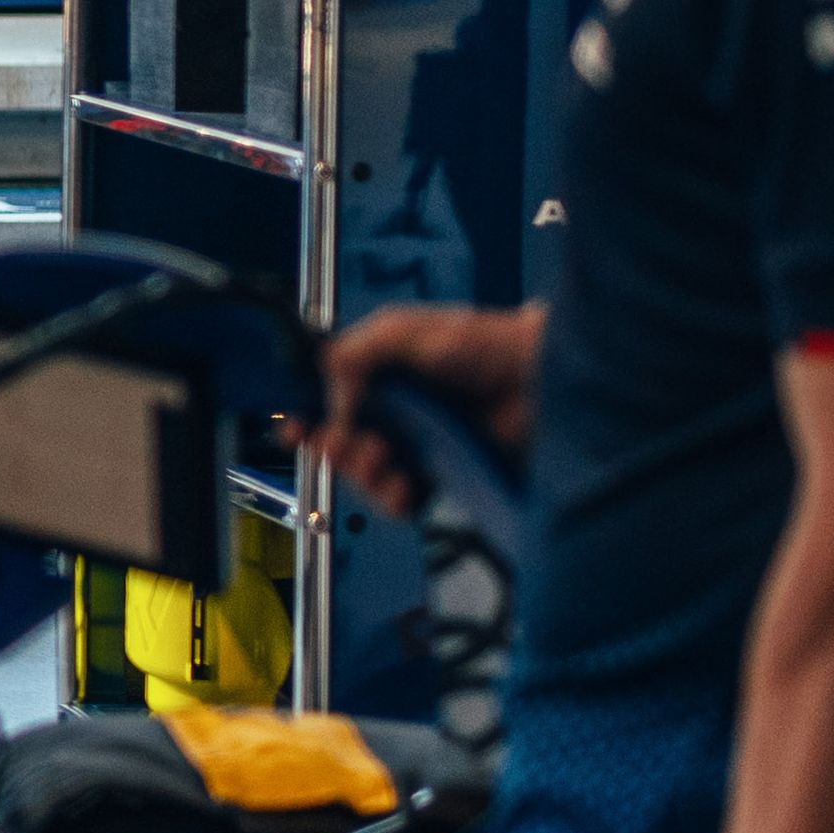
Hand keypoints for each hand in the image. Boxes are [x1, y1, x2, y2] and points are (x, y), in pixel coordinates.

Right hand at [312, 300, 545, 515]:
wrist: (539, 380)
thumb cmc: (484, 345)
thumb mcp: (403, 330)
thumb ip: (354, 354)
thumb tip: (327, 394)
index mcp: (379, 376)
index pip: (328, 403)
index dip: (307, 419)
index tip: (293, 429)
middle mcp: (395, 415)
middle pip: (339, 446)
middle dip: (333, 448)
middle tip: (343, 442)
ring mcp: (417, 448)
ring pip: (365, 477)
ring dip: (362, 474)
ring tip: (381, 460)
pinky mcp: (441, 477)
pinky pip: (402, 502)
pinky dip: (393, 499)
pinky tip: (402, 485)